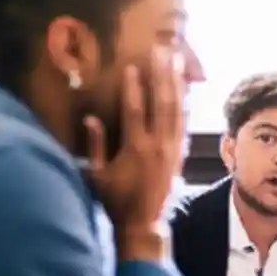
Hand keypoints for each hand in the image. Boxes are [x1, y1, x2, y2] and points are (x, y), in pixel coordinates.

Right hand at [85, 46, 184, 240]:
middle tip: (162, 51)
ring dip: (177, 83)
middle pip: (162, 103)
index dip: (134, 88)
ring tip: (177, 60)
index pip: (135, 111)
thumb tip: (90, 119)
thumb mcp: (97, 176)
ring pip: (177, 109)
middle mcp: (157, 145)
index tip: (133, 66)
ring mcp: (172, 149)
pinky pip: (184, 123)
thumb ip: (96, 147)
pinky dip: (185, 104)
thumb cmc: (116, 201)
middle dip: (162, 75)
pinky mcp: (179, 154)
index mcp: (135, 149)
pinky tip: (186, 89)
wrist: (144, 224)